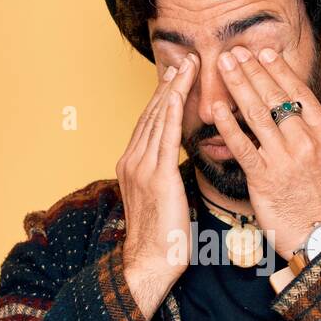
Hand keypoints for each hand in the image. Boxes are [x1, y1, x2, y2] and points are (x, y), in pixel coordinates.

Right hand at [115, 52, 197, 319]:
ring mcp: (142, 166)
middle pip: (153, 113)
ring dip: (173, 89)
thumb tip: (177, 164)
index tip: (176, 76)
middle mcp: (132, 160)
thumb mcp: (162, 199)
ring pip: (159, 118)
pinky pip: (165, 136)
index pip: (150, 123)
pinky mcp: (157, 176)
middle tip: (185, 59)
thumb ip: (165, 177)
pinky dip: (172, 111)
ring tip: (187, 66)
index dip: (163, 97)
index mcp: (132, 165)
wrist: (148, 262)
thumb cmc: (161, 238)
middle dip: (169, 84)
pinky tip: (179, 93)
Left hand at [210, 45, 320, 259]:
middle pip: (275, 98)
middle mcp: (305, 142)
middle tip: (236, 52)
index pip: (300, 94)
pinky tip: (217, 107)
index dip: (280, 72)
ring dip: (238, 86)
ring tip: (224, 66)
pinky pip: (242, 146)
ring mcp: (283, 159)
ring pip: (257, 115)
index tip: (265, 54)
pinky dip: (228, 125)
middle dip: (253, 71)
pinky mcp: (262, 177)